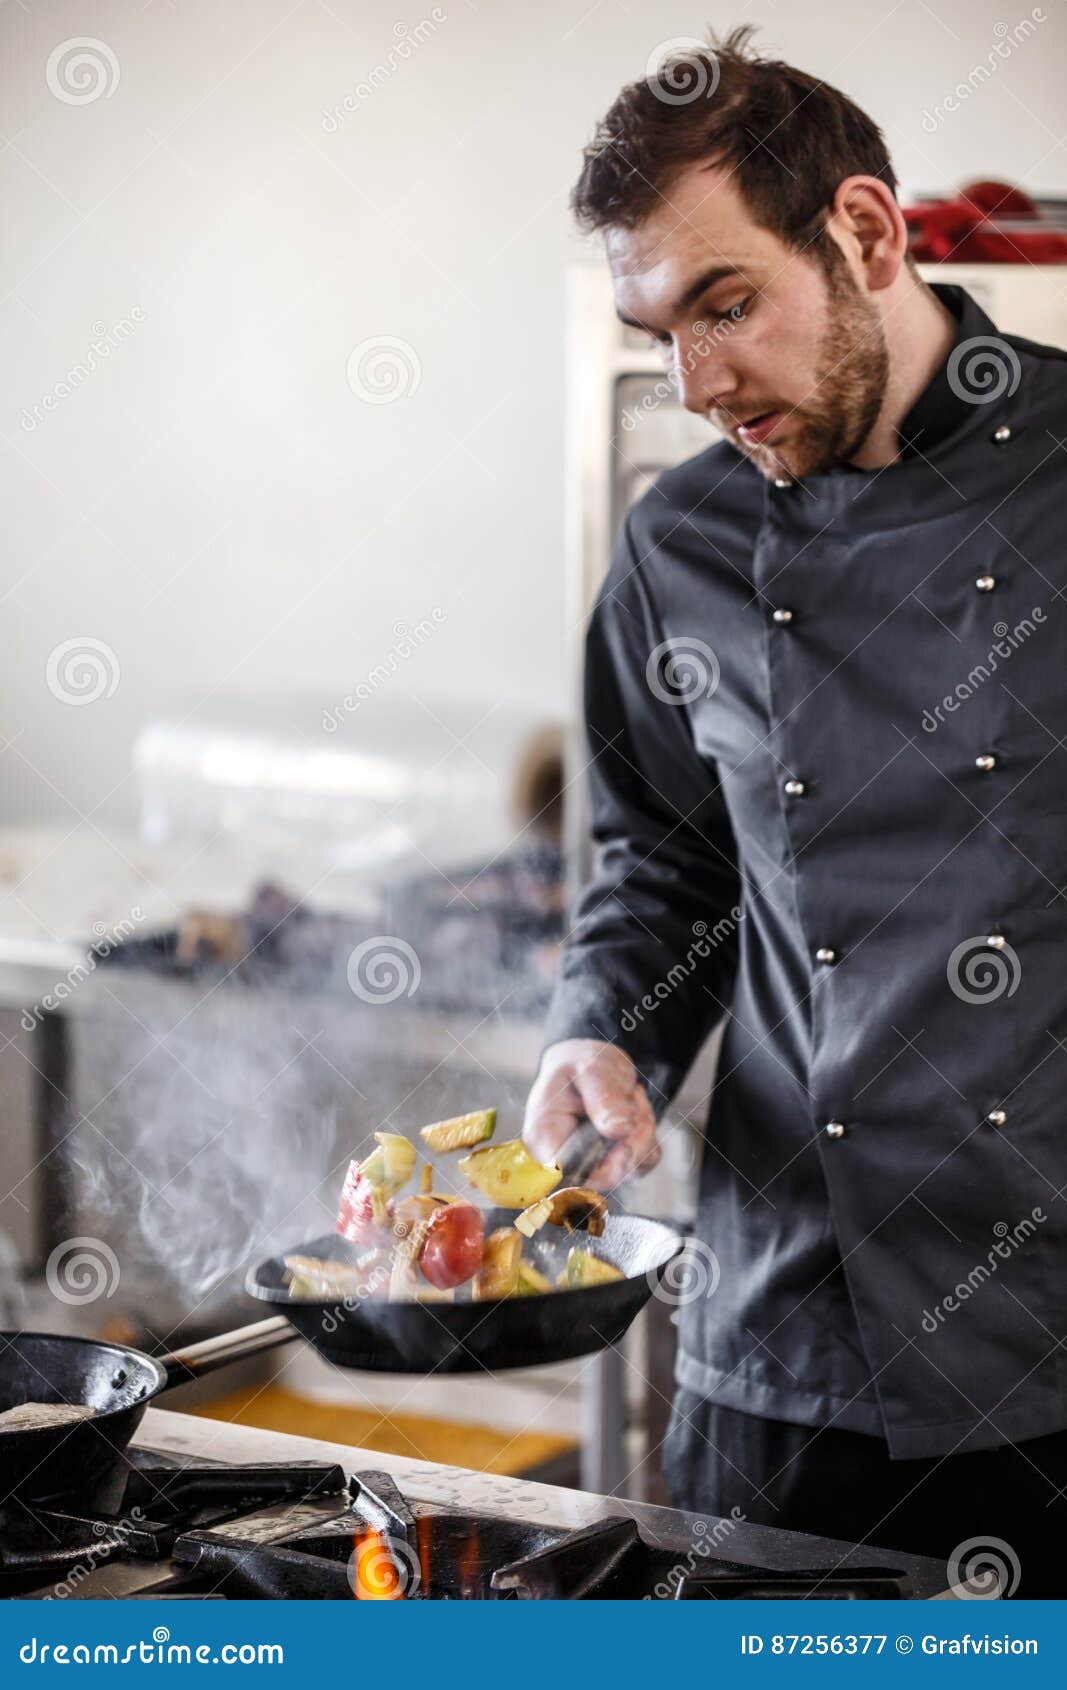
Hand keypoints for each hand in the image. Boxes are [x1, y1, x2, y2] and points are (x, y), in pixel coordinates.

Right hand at [522, 1039, 660, 1189]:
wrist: (588, 1063)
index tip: (622, 1134)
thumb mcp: (590, 1069)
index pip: (568, 1179)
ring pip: (632, 1169)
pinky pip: (644, 1163)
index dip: (603, 1168)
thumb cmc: (579, 1064)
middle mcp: (564, 1161)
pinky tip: (634, 1111)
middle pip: (607, 1177)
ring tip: (629, 1097)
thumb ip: (603, 1098)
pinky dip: (648, 1136)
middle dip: (632, 1139)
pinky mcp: (613, 1164)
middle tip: (631, 1099)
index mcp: (544, 1139)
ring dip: (643, 1130)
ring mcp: (590, 1165)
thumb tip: (619, 1131)